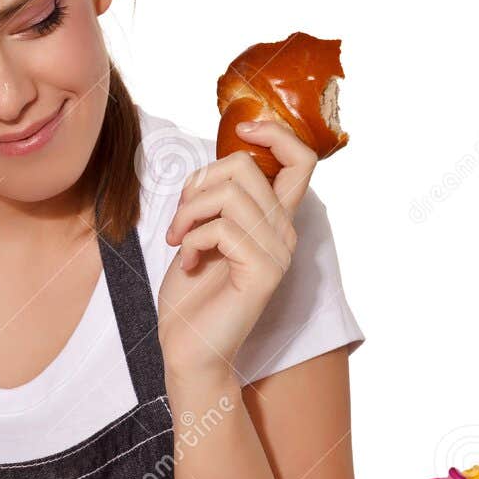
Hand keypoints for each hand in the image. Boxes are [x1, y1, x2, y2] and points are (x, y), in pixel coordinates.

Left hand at [157, 119, 316, 381]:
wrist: (189, 349)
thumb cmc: (192, 295)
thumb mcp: (203, 233)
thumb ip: (217, 199)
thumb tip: (212, 166)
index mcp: (274, 219)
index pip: (301, 160)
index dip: (275, 133)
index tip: (243, 129)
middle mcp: (284, 232)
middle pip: (245, 167)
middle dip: (197, 184)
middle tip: (180, 219)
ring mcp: (278, 253)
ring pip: (229, 193)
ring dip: (188, 212)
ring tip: (178, 239)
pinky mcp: (263, 273)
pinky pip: (222, 228)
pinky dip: (190, 240)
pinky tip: (185, 263)